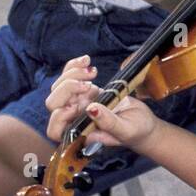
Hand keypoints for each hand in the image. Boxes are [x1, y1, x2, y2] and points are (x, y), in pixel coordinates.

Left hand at [44, 55, 159, 150]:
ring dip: (72, 74)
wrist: (143, 122)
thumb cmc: (135, 132)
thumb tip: (91, 109)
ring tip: (92, 72)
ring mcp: (78, 103)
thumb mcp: (126, 130)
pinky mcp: (85, 91)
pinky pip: (70, 76)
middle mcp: (74, 120)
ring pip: (59, 87)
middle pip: (53, 104)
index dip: (59, 117)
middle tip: (89, 85)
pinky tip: (87, 61)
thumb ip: (108, 123)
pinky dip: (75, 66)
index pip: (55, 130)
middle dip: (66, 89)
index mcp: (80, 134)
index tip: (76, 107)